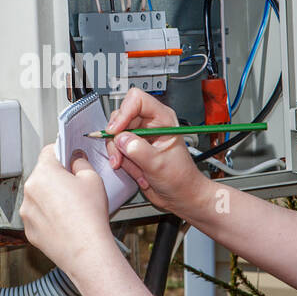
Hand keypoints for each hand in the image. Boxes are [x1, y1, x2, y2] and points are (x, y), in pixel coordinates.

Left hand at [19, 144, 117, 272]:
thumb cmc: (89, 217)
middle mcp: (30, 191)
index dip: (62, 153)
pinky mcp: (29, 230)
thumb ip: (81, 162)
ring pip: (39, 196)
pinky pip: (38, 215)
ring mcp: (27, 212)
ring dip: (51, 197)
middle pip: (42, 175)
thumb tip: (75, 159)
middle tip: (76, 187)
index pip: (49, 151)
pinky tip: (65, 221)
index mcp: (44, 173)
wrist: (85, 251)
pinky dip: (48, 216)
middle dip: (57, 177)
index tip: (69, 158)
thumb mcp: (93, 179)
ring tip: (72, 208)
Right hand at [104, 87, 207, 216]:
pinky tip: (137, 172)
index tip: (116, 131)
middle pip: (121, 117)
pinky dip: (121, 161)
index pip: (136, 100)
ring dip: (120, 155)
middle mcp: (150, 123)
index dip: (123, 113)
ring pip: (115, 135)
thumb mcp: (159, 164)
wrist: (180, 195)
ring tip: (136, 169)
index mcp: (163, 118)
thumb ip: (139, 150)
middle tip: (120, 157)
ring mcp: (140, 135)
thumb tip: (121, 139)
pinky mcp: (132, 147)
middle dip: (118, 140)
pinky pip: (116, 148)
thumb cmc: (181, 178)